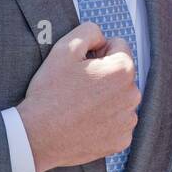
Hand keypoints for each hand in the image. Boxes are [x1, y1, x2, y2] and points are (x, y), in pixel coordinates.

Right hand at [16, 22, 140, 171]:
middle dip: (104, 75)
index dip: (97, 51)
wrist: (38, 136)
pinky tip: (85, 123)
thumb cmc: (50, 92)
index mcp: (123, 69)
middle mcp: (133, 95)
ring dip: (106, 98)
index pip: (118, 46)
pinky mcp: (122, 140)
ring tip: (79, 106)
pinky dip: (105, 121)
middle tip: (77, 87)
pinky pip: (117, 123)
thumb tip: (102, 37)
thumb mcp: (63, 49)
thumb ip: (88, 31)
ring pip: (120, 99)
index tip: (81, 65)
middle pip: (121, 74)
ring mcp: (128, 120)